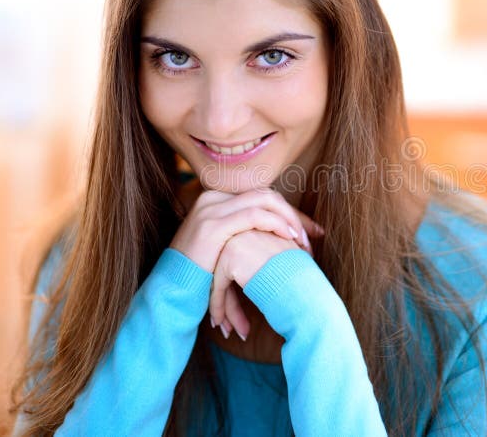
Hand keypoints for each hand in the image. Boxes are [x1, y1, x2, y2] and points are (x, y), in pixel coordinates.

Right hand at [169, 184, 324, 337]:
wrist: (172, 292)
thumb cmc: (201, 276)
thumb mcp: (225, 249)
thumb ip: (246, 237)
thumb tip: (279, 239)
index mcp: (216, 200)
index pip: (261, 197)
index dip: (289, 212)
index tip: (312, 231)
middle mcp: (212, 198)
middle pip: (266, 194)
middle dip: (294, 215)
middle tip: (314, 236)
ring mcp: (211, 209)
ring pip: (263, 199)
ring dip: (289, 219)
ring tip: (303, 241)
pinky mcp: (213, 225)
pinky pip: (254, 215)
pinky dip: (277, 224)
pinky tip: (289, 239)